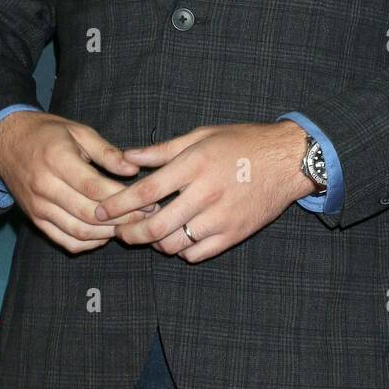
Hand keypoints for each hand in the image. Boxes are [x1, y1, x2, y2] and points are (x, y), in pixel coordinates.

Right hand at [0, 111, 155, 253]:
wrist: (6, 143)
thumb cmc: (47, 133)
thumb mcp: (78, 131)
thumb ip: (106, 152)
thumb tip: (133, 169)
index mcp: (57, 160)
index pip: (95, 188)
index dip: (124, 198)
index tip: (149, 201)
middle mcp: (45, 187)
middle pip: (89, 214)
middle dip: (122, 219)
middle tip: (146, 217)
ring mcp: (38, 207)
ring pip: (79, 232)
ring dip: (108, 234)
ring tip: (130, 227)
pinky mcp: (35, 220)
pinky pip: (64, 240)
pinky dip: (88, 243)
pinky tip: (105, 234)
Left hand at [94, 121, 308, 261]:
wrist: (288, 160)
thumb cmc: (242, 143)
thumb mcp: (202, 135)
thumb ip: (162, 149)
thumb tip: (127, 156)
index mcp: (195, 164)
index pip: (146, 191)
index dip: (118, 204)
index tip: (100, 211)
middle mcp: (206, 193)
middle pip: (155, 225)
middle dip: (129, 232)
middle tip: (118, 231)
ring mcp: (221, 218)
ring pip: (173, 244)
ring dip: (153, 243)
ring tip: (146, 234)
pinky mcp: (234, 234)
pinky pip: (196, 253)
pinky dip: (180, 250)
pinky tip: (176, 239)